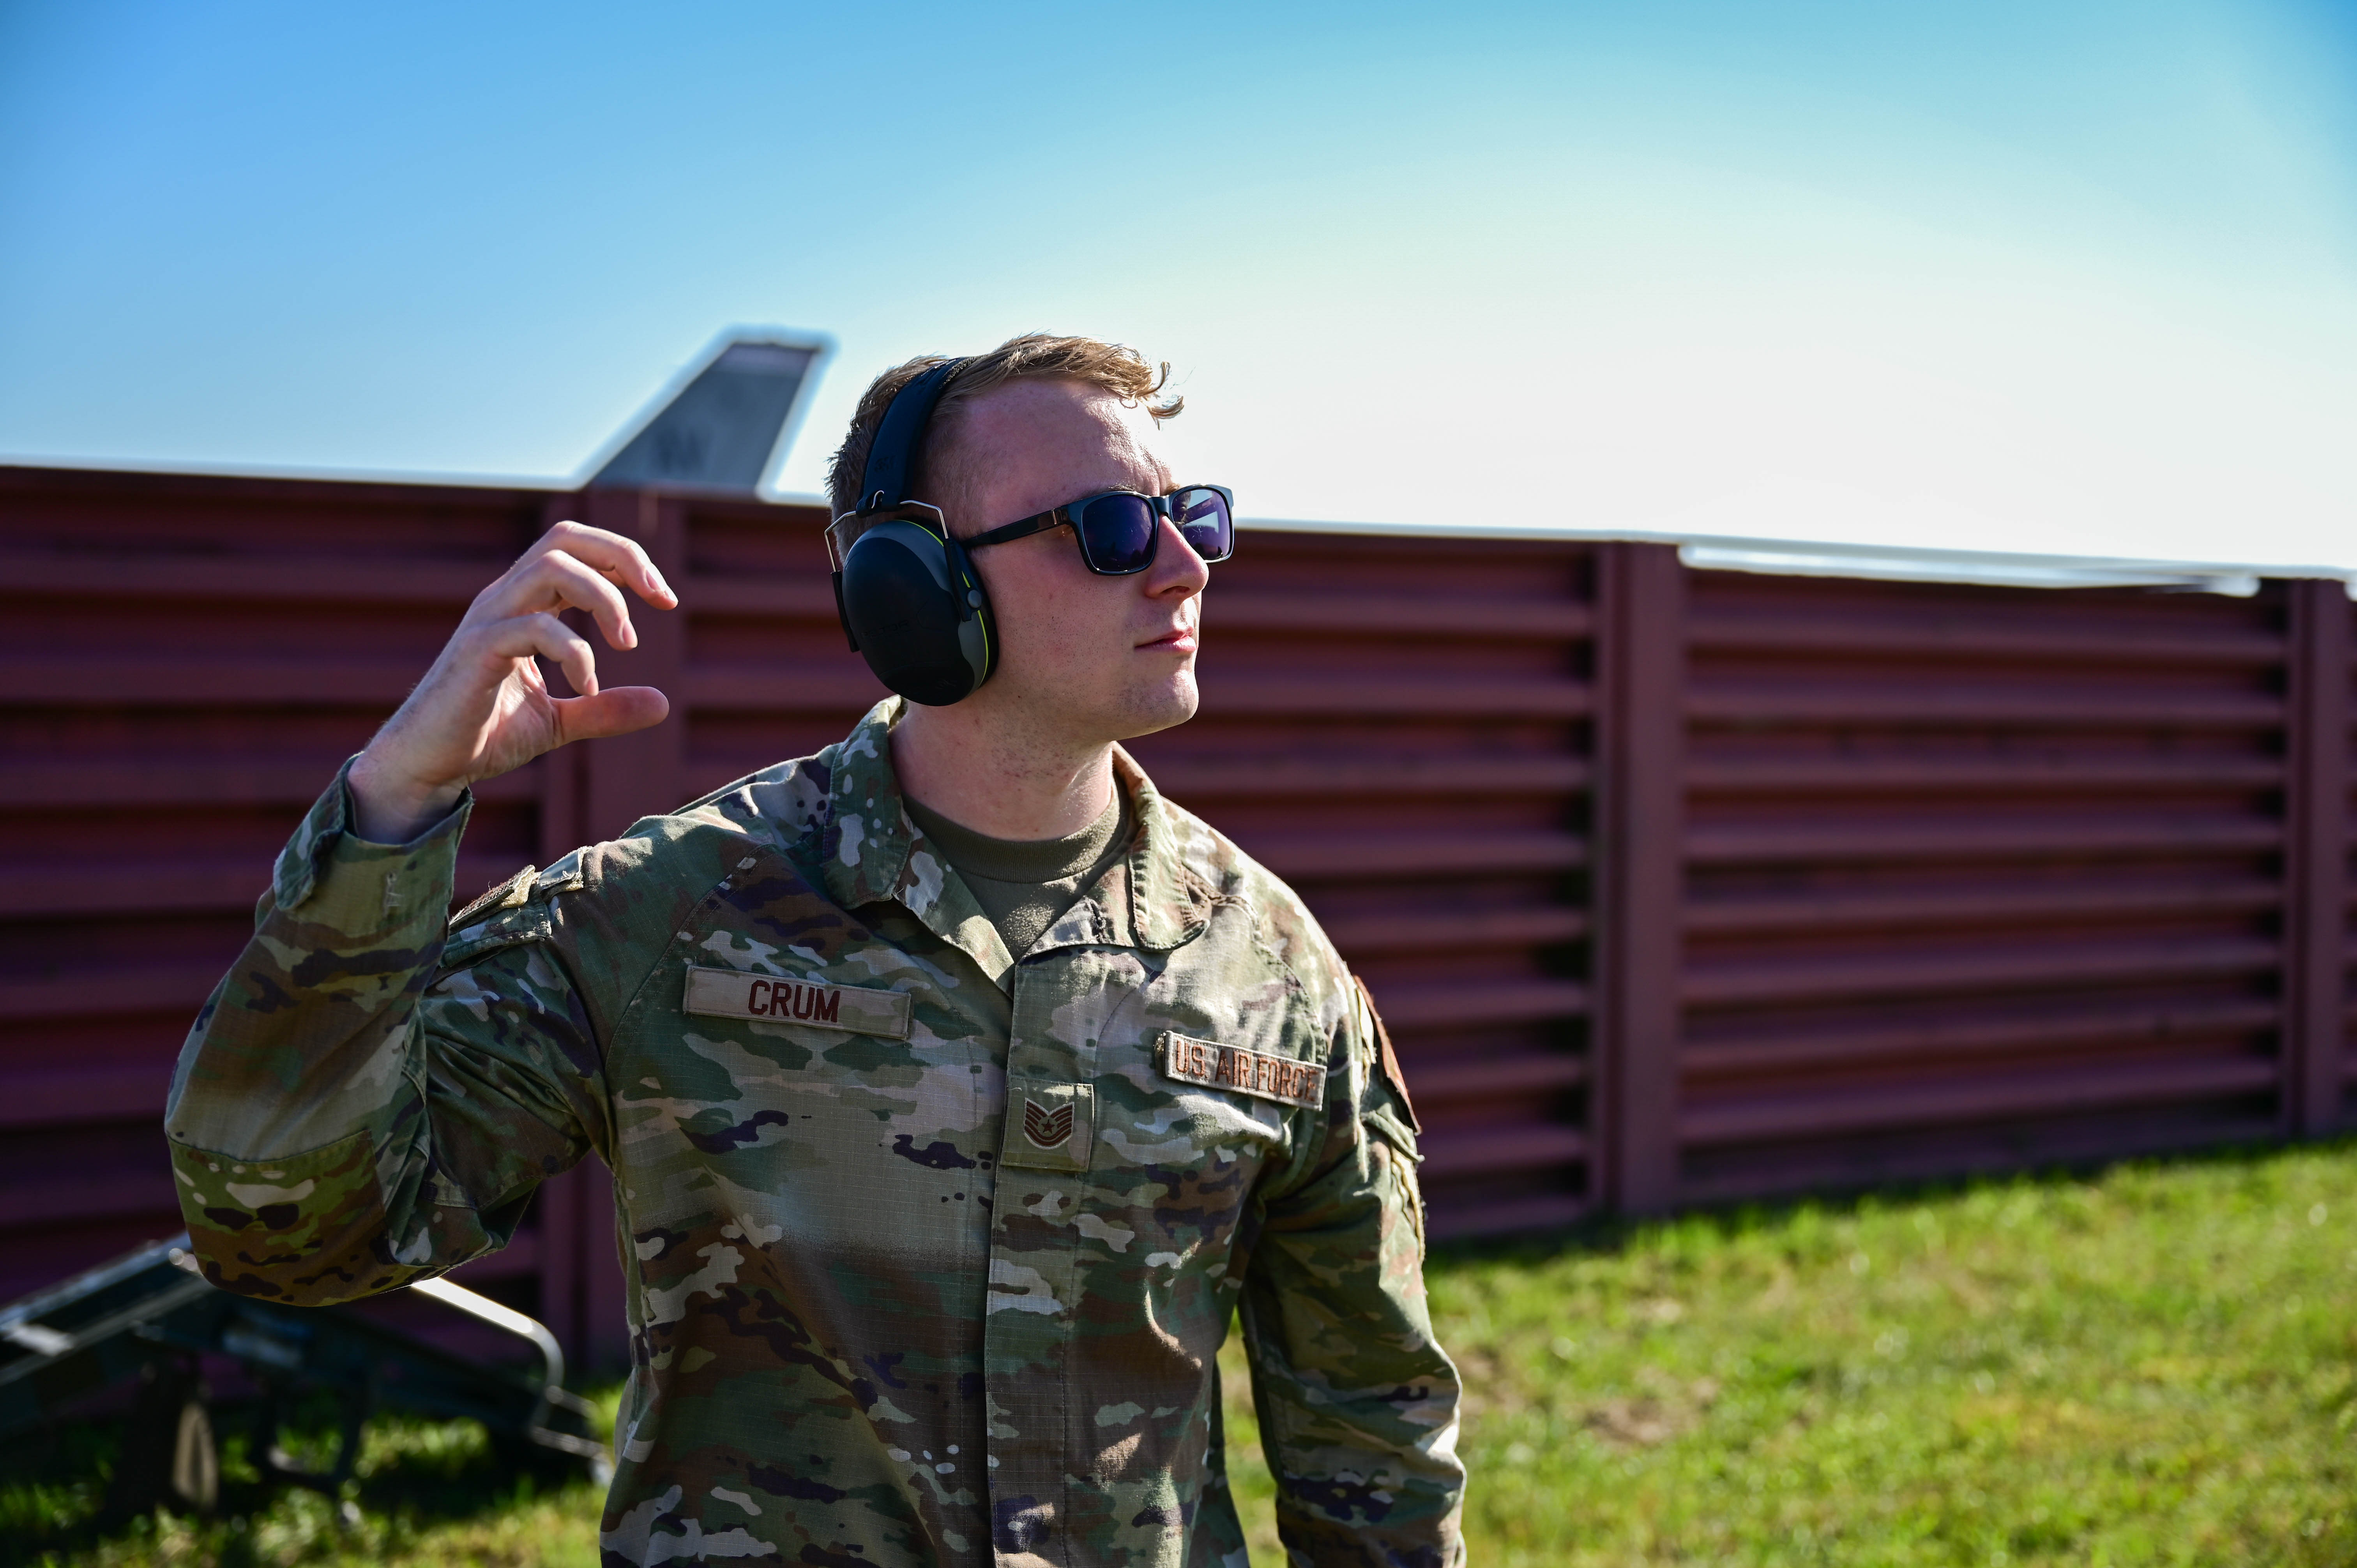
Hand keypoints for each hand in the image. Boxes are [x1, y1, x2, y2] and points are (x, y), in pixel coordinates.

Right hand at [347, 521, 676, 841]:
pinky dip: (574, 652)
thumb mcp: (560, 720)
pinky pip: (533, 628)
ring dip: (603, 600)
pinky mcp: (477, 651)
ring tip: (626, 644)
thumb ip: (606, 708)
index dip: (625, 560)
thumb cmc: (485, 733)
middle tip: (661, 599)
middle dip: (623, 557)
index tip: (666, 598)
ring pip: (551, 568)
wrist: (430, 764)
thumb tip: (664, 703)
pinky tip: (585, 688)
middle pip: (565, 539)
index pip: (575, 548)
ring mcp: (488, 621)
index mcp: (524, 604)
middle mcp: (504, 599)